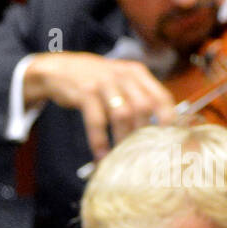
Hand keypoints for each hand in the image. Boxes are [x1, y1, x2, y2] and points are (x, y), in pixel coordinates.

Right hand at [23, 52, 176, 161]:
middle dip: (143, 133)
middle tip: (141, 154)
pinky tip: (100, 155)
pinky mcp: (85, 93)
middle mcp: (124, 76)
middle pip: (143, 107)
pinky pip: (97, 121)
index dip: (167, 120)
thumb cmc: (94, 81)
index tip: (168, 140)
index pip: (161, 96)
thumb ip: (137, 97)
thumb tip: (155, 129)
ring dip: (122, 139)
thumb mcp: (119, 81)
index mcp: (137, 74)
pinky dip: (100, 140)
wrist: (59, 69)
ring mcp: (104, 83)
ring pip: (122, 114)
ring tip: (121, 158)